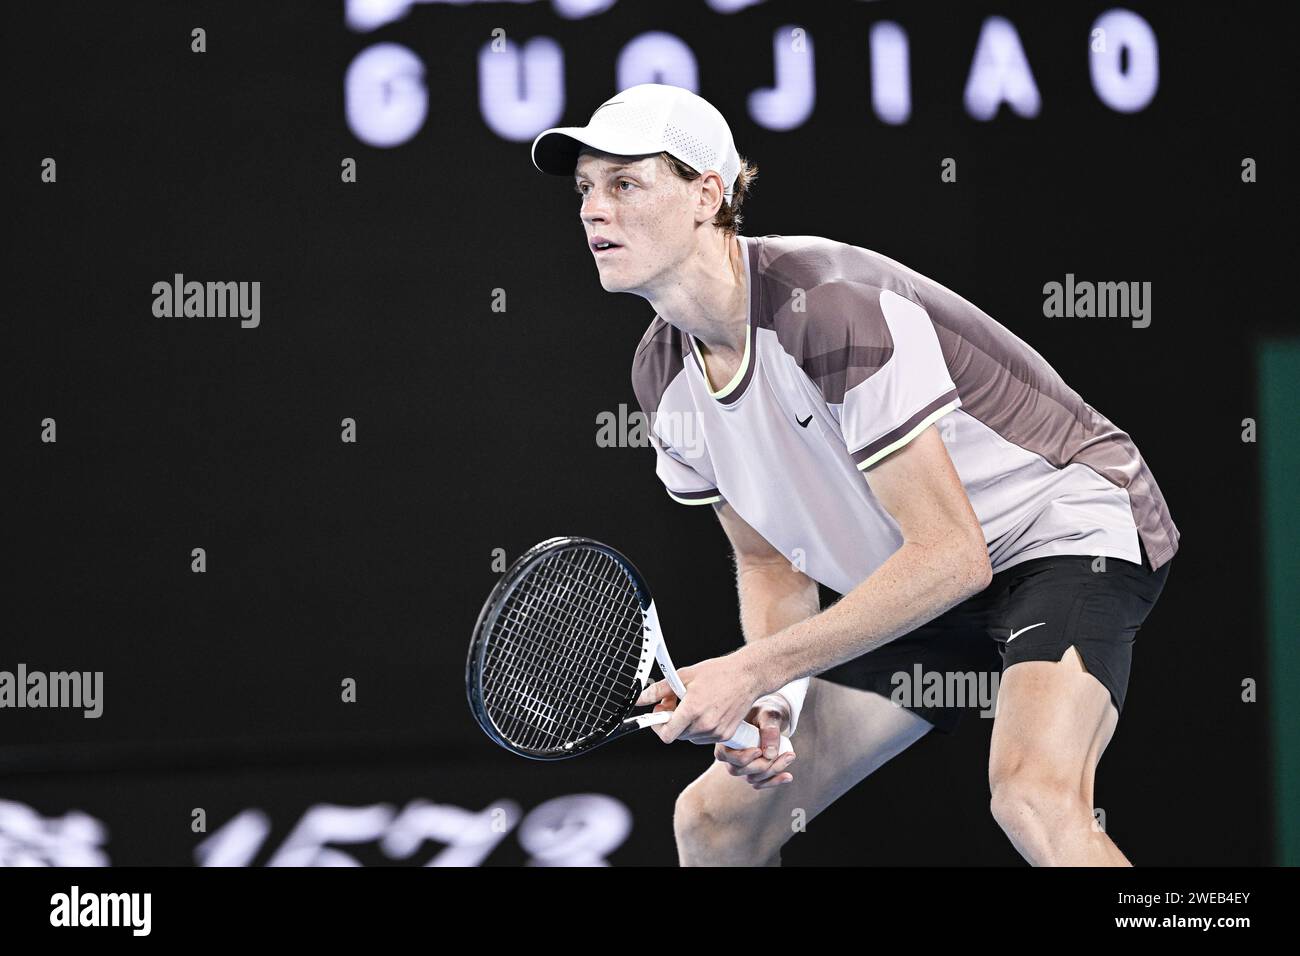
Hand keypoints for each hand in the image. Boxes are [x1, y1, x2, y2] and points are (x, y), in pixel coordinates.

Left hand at [636, 652, 762, 748]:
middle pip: (676, 734)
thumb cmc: (719, 673)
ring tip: (693, 704)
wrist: (748, 676)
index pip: (666, 734)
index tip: (658, 717)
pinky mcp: (726, 735)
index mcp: (693, 709)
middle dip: (671, 720)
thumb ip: (660, 690)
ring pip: (690, 736)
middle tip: (675, 702)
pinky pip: (704, 737)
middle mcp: (705, 724)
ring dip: (686, 724)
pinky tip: (706, 710)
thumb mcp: (685, 675)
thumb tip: (641, 698)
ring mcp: (717, 731)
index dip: (658, 726)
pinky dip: (700, 727)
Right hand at [715, 700, 796, 789]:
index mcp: (727, 738)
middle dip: (762, 765)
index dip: (741, 757)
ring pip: (752, 778)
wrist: (772, 718)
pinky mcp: (752, 772)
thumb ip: (769, 730)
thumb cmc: (766, 713)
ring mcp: (741, 765)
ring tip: (790, 756)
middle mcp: (730, 754)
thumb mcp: (769, 715)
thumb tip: (770, 754)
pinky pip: (760, 784)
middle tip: (784, 753)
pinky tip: (788, 776)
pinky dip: (775, 781)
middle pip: (738, 770)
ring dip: (773, 771)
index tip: (759, 751)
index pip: (723, 755)